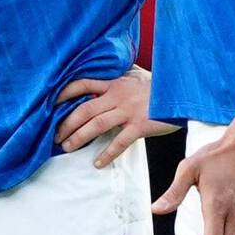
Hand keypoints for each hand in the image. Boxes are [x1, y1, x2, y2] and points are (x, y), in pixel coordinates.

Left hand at [55, 65, 177, 166]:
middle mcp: (118, 95)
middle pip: (84, 109)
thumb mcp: (137, 75)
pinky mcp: (140, 125)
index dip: (64, 93)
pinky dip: (106, 154)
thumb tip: (108, 71)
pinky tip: (97, 163)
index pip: (83, 84)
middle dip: (66, 124)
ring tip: (67, 148)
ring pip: (96, 125)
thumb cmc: (160, 85)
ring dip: (79, 138)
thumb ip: (121, 75)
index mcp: (115, 82)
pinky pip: (119, 142)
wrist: (183, 93)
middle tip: (56, 136)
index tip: (51, 103)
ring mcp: (129, 111)